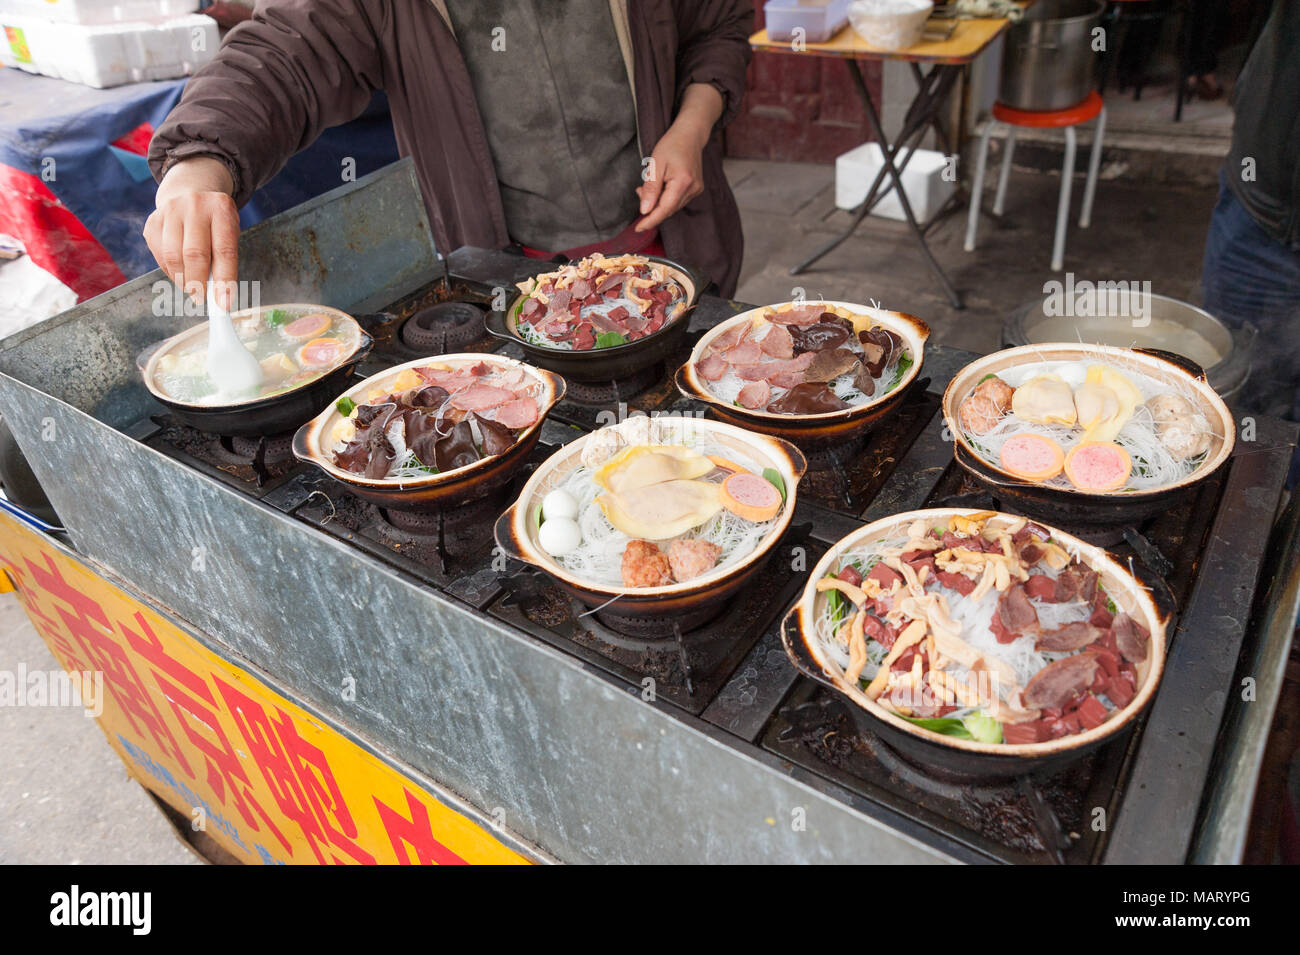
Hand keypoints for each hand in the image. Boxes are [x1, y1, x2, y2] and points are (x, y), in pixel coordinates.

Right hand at [143, 156, 239, 306]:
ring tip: (191, 288)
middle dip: (197, 283)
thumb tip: (216, 294)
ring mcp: (170, 211)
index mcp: (221, 209)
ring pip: (172, 256)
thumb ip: (223, 259)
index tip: (224, 304)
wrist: (190, 191)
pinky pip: (159, 254)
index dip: (224, 280)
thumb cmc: (215, 221)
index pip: (224, 251)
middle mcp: (194, 206)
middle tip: (200, 298)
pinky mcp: (153, 221)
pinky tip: (179, 272)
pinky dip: (169, 271)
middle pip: (194, 254)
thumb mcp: (228, 232)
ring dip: (182, 279)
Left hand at [635, 83, 722, 233]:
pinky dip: (665, 198)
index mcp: (683, 182)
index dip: (650, 220)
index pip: (665, 209)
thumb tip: (645, 210)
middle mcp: (693, 189)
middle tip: (638, 192)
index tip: (638, 228)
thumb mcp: (655, 164)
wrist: (691, 134)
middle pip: (668, 209)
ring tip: (645, 187)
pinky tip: (658, 187)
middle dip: (651, 208)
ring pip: (672, 206)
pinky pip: (677, 200)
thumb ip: (650, 189)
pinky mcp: (696, 189)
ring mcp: (696, 190)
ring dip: (657, 202)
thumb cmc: (672, 144)